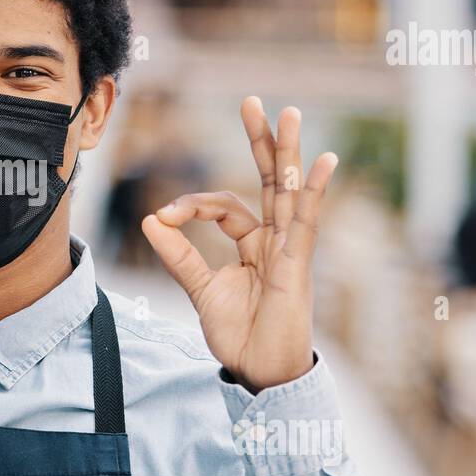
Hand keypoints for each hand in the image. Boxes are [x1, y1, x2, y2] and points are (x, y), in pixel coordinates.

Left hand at [141, 96, 337, 392]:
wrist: (259, 373)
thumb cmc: (239, 336)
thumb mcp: (201, 290)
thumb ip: (179, 256)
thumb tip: (152, 219)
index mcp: (253, 245)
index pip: (225, 207)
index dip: (192, 206)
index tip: (164, 217)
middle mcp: (275, 240)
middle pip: (269, 181)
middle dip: (260, 142)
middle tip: (251, 102)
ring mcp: (289, 250)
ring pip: (288, 192)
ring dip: (287, 152)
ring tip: (289, 113)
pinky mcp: (297, 265)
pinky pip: (306, 222)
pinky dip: (313, 191)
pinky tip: (323, 161)